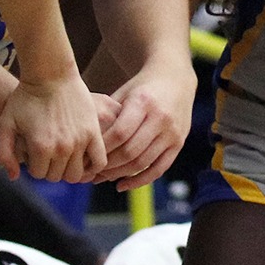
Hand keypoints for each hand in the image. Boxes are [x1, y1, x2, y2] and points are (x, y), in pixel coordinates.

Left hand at [0, 73, 105, 183]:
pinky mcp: (94, 132)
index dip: (34, 164)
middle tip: (49, 151)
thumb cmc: (25, 97)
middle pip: (58, 176)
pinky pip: (99, 161)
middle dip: (51, 167)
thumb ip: (4, 153)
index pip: (39, 174)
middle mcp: (61, 147)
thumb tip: (15, 176)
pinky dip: (92, 165)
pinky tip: (83, 157)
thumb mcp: (5, 124)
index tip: (34, 151)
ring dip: (69, 168)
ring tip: (64, 155)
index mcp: (40, 147)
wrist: (50, 73)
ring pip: (77, 174)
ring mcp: (80, 140)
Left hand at [95, 61, 196, 191]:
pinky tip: (122, 185)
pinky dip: (139, 181)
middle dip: (108, 165)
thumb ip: (108, 115)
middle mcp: (161, 118)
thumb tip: (86, 142)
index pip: (120, 133)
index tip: (87, 156)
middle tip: (92, 171)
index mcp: (144, 102)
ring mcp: (172, 132)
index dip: (102, 148)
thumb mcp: (124, 93)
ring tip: (103, 178)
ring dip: (120, 174)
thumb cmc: (142, 87)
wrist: (176, 79)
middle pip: (131, 151)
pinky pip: (159, 169)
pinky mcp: (178, 143)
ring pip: (143, 162)